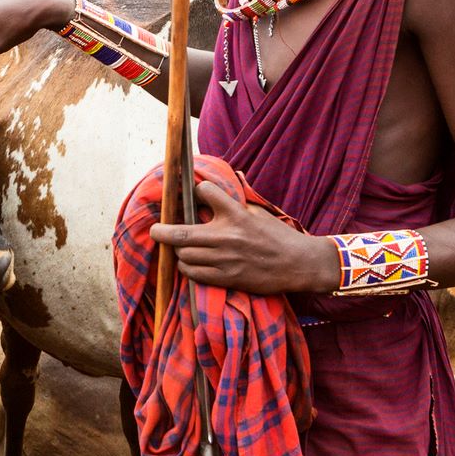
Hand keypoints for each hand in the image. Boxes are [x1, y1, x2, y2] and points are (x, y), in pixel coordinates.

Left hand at [150, 183, 329, 294]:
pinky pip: (194, 274)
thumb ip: (239, 198)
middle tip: (155, 230)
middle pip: (180, 233)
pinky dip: (188, 268)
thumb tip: (229, 177)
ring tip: (180, 249)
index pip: (204, 191)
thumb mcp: (259, 211)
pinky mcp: (227, 278)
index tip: (192, 193)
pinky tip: (190, 263)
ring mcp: (225, 259)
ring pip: (184, 255)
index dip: (196, 190)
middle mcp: (227, 236)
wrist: (298, 264)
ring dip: (178, 251)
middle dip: (162, 232)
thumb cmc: (278, 236)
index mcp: (236, 214)